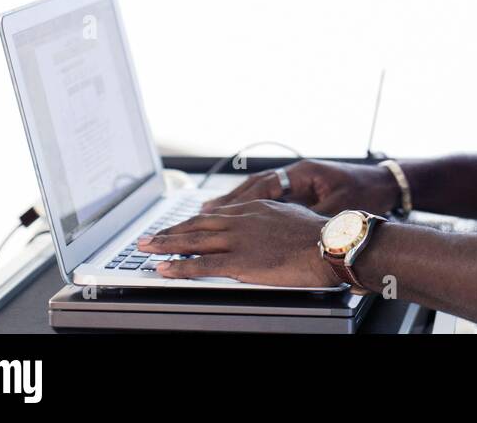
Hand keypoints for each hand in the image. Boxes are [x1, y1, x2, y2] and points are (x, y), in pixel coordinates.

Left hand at [137, 200, 335, 286]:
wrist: (329, 244)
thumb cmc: (318, 233)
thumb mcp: (291, 213)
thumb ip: (271, 217)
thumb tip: (268, 221)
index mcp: (254, 208)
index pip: (215, 215)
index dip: (192, 222)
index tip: (178, 227)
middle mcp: (241, 220)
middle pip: (197, 225)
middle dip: (170, 232)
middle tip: (149, 237)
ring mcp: (239, 240)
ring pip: (193, 241)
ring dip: (166, 245)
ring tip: (147, 249)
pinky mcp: (239, 261)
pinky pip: (202, 264)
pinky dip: (180, 266)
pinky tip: (165, 268)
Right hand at [201, 159, 399, 214]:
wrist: (384, 185)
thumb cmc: (365, 193)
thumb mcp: (337, 208)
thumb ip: (310, 218)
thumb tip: (288, 231)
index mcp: (304, 172)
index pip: (265, 185)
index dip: (240, 201)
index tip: (217, 212)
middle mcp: (297, 172)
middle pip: (255, 185)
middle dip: (227, 201)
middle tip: (202, 212)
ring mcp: (298, 179)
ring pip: (259, 190)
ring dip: (234, 203)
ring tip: (207, 213)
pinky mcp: (301, 189)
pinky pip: (269, 196)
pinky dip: (250, 204)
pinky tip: (235, 216)